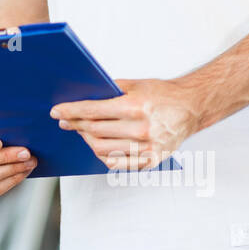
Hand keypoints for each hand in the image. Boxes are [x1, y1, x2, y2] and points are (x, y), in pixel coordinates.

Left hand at [50, 78, 201, 170]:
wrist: (191, 108)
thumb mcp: (135, 85)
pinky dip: (103, 156)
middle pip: (95, 131)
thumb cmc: (163, 94)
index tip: (57, 112)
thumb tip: (81, 97)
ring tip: (82, 132)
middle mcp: (141, 129)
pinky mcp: (151, 160)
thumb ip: (109, 91)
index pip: (93, 111)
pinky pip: (118, 164)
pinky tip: (98, 147)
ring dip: (87, 141)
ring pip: (103, 150)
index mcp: (135, 107)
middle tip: (66, 122)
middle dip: (76, 125)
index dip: (71, 111)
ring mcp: (147, 148)